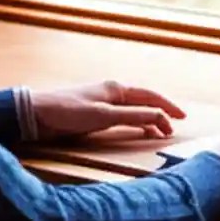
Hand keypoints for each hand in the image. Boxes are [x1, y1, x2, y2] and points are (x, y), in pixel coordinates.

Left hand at [31, 80, 186, 140]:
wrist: (37, 113)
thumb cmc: (68, 112)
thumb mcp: (103, 116)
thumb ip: (132, 116)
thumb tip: (160, 116)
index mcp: (116, 89)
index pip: (150, 96)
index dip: (168, 106)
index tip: (182, 118)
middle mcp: (112, 92)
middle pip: (144, 100)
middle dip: (161, 112)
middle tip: (174, 127)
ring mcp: (102, 101)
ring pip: (133, 108)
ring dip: (148, 118)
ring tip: (159, 131)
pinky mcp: (93, 112)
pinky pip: (122, 114)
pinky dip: (135, 121)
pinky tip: (135, 129)